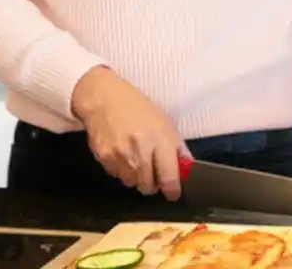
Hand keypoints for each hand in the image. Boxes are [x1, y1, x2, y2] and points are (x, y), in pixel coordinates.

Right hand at [71, 66, 189, 198]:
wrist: (104, 98)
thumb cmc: (138, 107)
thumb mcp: (164, 122)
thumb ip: (177, 147)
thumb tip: (187, 167)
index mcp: (160, 139)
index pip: (169, 177)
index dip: (172, 190)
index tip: (173, 193)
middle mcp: (140, 150)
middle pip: (148, 186)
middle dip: (152, 184)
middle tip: (152, 173)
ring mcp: (120, 155)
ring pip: (131, 183)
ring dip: (136, 177)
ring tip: (135, 159)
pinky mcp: (104, 158)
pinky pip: (116, 175)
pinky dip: (121, 170)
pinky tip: (122, 154)